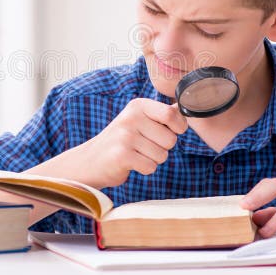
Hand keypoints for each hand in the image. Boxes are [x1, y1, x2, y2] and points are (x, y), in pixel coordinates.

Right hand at [68, 98, 187, 188]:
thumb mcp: (139, 119)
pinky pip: (151, 167)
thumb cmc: (121, 140)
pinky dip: (144, 168)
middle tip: (144, 145)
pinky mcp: (122, 156)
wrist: (91, 160)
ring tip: (136, 154)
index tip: (170, 131)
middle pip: (170, 139)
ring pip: (162, 155)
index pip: (172, 114)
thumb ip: (162, 113)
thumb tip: (185, 106)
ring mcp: (125, 136)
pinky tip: (131, 163)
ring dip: (152, 159)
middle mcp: (131, 118)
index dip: (178, 127)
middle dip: (163, 148)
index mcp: (138, 106)